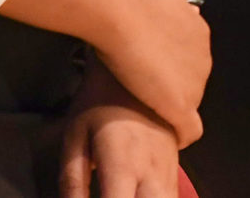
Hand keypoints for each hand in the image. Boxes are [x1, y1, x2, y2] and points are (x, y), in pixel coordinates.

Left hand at [61, 58, 185, 197]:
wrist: (138, 64)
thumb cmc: (99, 99)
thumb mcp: (75, 136)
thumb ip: (72, 181)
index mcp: (124, 165)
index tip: (100, 194)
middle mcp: (153, 170)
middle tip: (113, 191)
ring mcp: (170, 167)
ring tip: (124, 187)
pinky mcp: (177, 163)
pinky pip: (173, 194)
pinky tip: (139, 192)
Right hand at [98, 0, 211, 147]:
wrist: (122, 15)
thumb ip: (162, 6)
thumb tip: (153, 1)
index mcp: (198, 31)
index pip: (188, 56)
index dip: (168, 64)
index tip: (150, 68)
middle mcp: (203, 56)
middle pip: (190, 79)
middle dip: (171, 85)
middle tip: (145, 92)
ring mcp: (196, 82)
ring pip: (188, 102)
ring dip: (172, 108)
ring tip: (150, 114)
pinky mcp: (183, 105)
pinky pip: (190, 130)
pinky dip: (180, 135)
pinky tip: (169, 138)